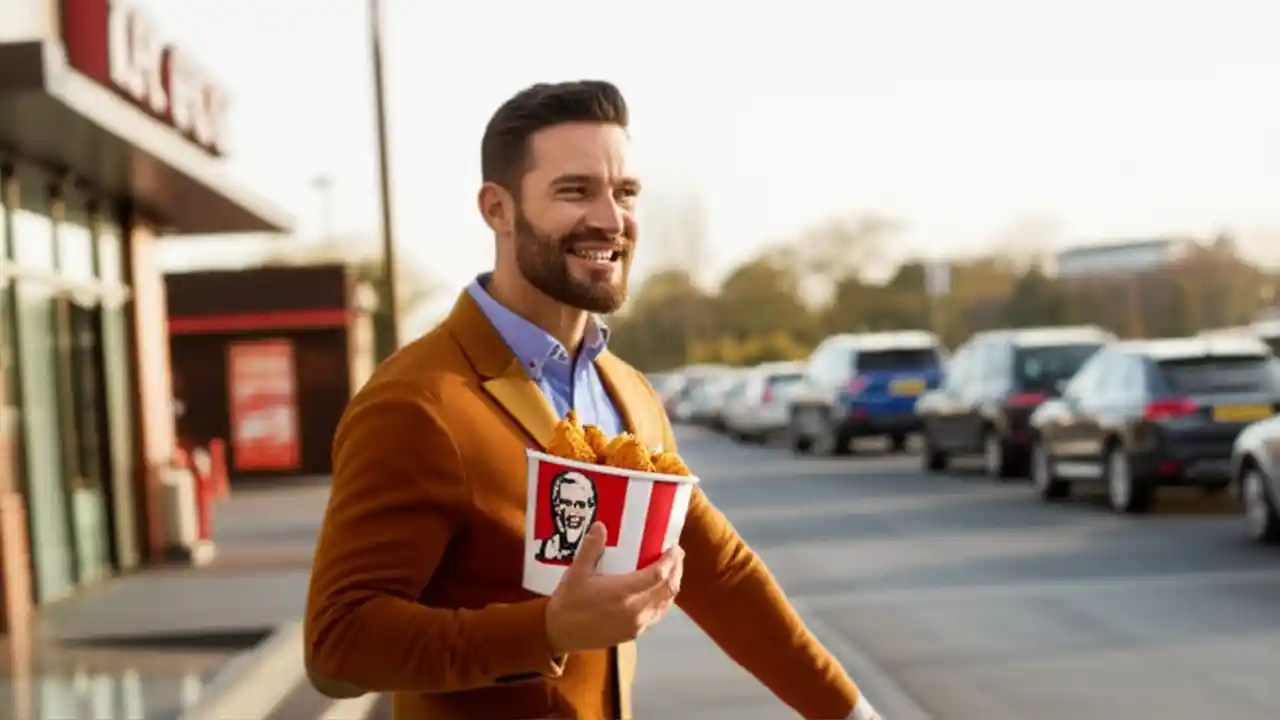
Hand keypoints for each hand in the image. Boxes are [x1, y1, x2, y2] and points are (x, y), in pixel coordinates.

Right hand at [544, 522, 683, 654]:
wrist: (560, 634)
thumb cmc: (568, 602)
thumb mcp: (576, 572)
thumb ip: (591, 549)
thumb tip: (601, 525)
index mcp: (622, 592)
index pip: (658, 575)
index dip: (671, 560)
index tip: (675, 547)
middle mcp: (634, 610)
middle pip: (668, 589)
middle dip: (677, 570)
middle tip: (677, 555)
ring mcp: (636, 625)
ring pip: (666, 604)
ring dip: (672, 585)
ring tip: (672, 570)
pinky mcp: (634, 634)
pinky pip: (657, 615)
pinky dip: (664, 600)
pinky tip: (659, 591)